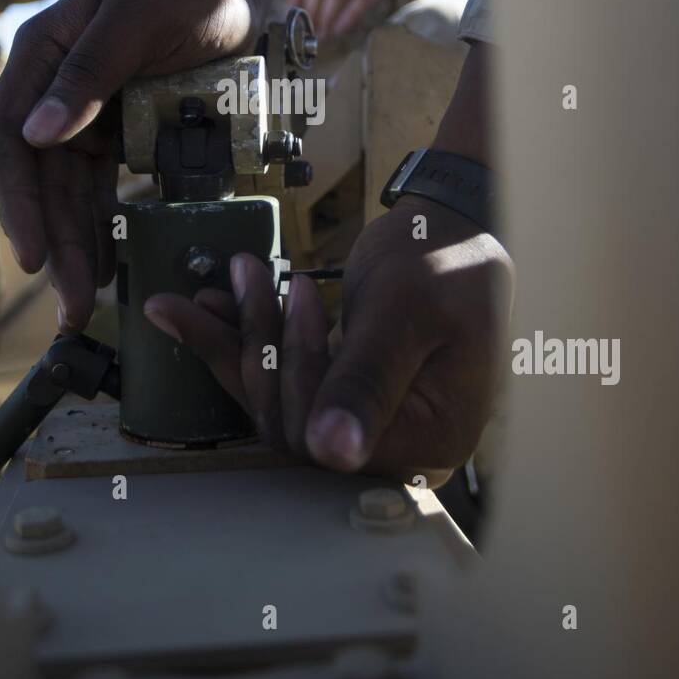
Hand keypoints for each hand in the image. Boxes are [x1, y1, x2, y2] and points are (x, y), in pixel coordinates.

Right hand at [0, 0, 255, 332]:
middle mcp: (53, 87)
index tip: (34, 253)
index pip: (10, 136)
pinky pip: (99, 190)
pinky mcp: (114, 134)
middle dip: (51, 242)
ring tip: (82, 302)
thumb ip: (92, 71)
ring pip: (67, 194)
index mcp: (43, 52)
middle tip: (68, 301)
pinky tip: (105, 266)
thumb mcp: (142, 18)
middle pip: (38, 178)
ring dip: (73, 247)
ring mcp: (83, 114)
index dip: (17, 200)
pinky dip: (101, 229)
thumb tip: (40, 133)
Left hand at [143, 197, 512, 482]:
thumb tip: (332, 453)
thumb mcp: (405, 312)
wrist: (461, 225)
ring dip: (242, 341)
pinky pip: (288, 380)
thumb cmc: (448, 260)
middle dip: (259, 346)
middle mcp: (398, 444)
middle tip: (244, 274)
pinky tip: (218, 307)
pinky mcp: (346, 395)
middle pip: (293, 421)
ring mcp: (370, 422)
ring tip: (218, 286)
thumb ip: (365, 380)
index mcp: (428, 436)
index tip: (292, 296)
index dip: (294, 372)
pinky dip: (251, 341)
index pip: (327, 439)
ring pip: (280, 401)